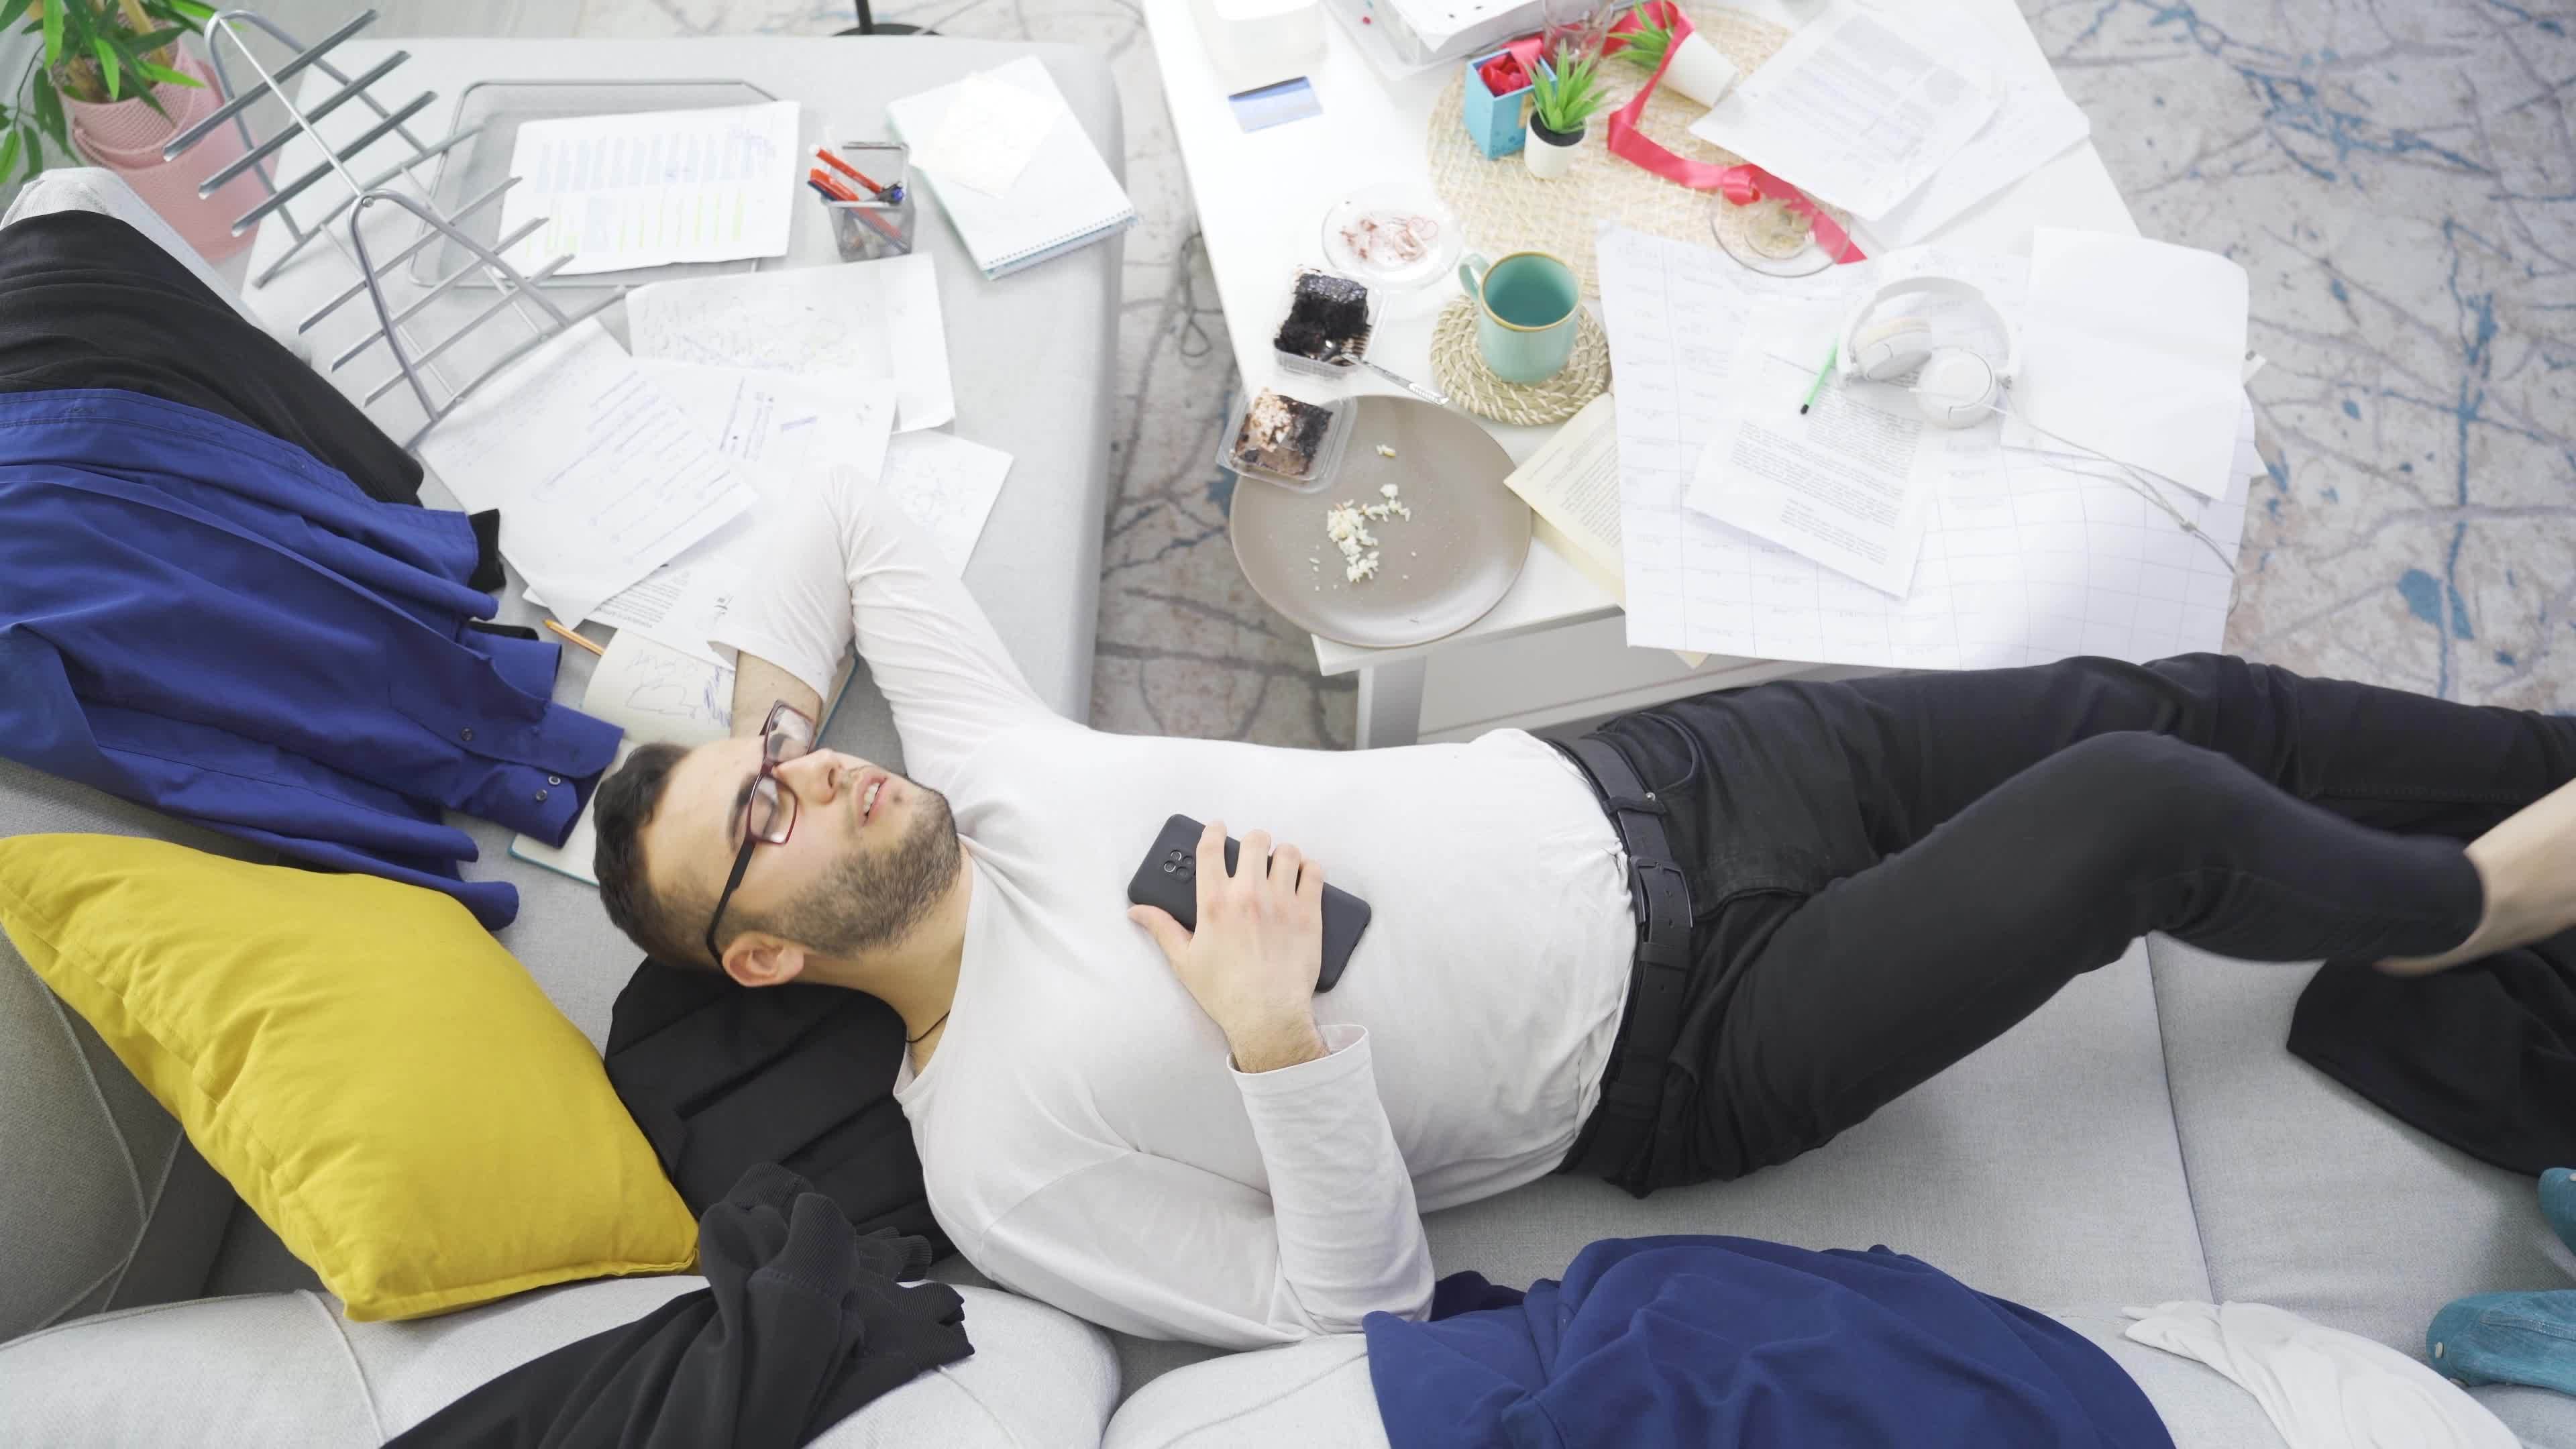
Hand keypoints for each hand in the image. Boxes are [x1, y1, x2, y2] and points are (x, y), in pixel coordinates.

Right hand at [1129, 821, 1327, 1072]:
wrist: (1267, 1016)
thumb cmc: (1224, 992)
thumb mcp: (1184, 961)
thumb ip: (1161, 929)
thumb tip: (1137, 911)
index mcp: (1214, 903)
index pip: (1211, 848)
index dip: (1213, 831)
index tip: (1217, 828)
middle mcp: (1248, 895)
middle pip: (1254, 841)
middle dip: (1252, 841)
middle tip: (1253, 853)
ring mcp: (1282, 901)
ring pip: (1287, 852)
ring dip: (1282, 854)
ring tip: (1279, 865)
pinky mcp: (1309, 913)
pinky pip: (1314, 872)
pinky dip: (1309, 869)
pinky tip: (1303, 875)